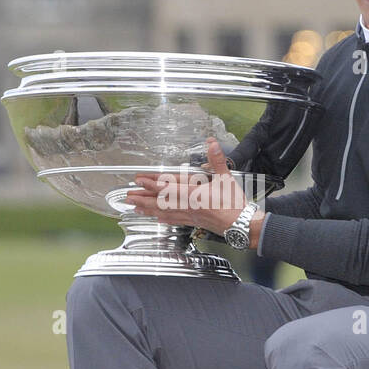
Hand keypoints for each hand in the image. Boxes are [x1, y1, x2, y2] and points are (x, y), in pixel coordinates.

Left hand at [126, 137, 245, 234]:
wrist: (241, 225)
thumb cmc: (234, 204)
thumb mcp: (226, 178)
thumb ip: (217, 159)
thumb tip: (211, 143)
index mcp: (194, 194)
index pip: (168, 187)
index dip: (152, 183)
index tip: (139, 180)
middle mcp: (188, 206)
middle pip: (160, 202)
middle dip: (143, 199)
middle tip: (128, 197)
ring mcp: (189, 215)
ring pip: (164, 212)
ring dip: (148, 210)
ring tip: (134, 207)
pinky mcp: (194, 222)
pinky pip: (174, 220)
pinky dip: (163, 219)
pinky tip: (157, 219)